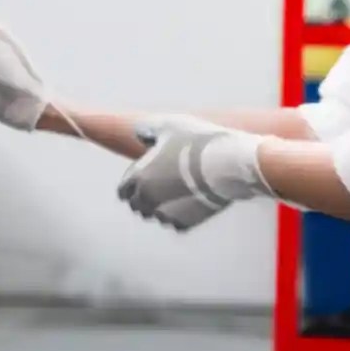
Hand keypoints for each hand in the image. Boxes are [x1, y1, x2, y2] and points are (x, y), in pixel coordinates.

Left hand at [117, 120, 276, 231]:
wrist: (226, 164)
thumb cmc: (197, 141)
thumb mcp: (170, 125)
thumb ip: (149, 130)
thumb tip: (139, 133)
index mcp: (139, 177)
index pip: (123, 191)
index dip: (131, 186)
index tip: (142, 180)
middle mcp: (147, 199)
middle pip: (138, 206)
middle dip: (146, 199)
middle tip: (162, 187)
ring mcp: (166, 213)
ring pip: (158, 216)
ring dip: (164, 209)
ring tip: (180, 194)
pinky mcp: (186, 223)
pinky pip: (177, 224)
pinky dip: (182, 216)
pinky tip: (193, 202)